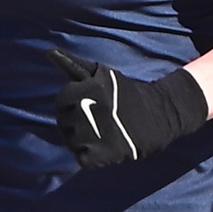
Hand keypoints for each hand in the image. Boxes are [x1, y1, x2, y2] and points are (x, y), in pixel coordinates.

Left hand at [47, 50, 209, 168]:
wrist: (162, 113)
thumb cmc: (129, 93)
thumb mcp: (104, 74)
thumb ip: (74, 65)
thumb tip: (49, 53)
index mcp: (88, 88)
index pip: (61, 102)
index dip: (71, 106)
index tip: (84, 107)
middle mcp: (89, 108)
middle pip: (64, 123)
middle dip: (76, 124)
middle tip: (94, 123)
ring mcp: (96, 131)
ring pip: (72, 142)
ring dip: (82, 141)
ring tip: (99, 135)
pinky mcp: (106, 152)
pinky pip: (83, 158)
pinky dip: (91, 157)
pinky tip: (103, 149)